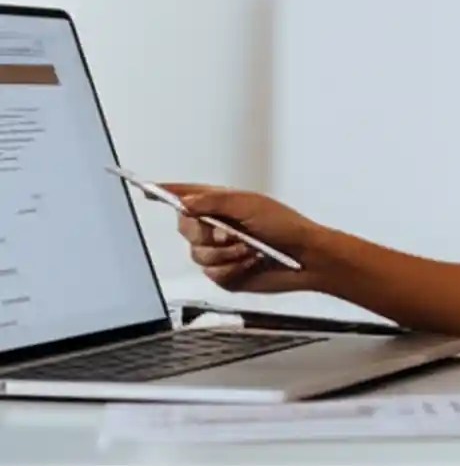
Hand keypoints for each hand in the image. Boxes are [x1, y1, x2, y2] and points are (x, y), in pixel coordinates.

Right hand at [161, 184, 341, 293]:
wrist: (305, 258)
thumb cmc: (285, 226)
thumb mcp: (250, 205)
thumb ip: (215, 201)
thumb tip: (185, 202)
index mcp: (222, 205)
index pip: (187, 196)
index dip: (166, 193)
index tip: (147, 191)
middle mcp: (217, 227)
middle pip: (185, 228)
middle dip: (206, 233)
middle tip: (230, 234)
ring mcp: (220, 251)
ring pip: (197, 255)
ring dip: (226, 253)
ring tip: (250, 249)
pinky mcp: (226, 274)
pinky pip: (212, 274)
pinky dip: (232, 268)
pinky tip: (250, 264)